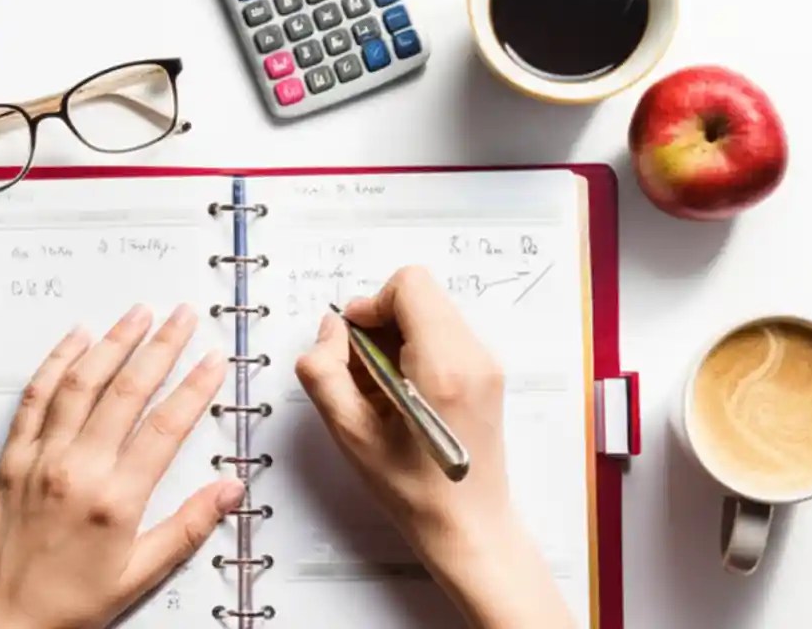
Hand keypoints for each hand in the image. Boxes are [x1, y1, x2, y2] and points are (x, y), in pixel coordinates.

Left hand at [0, 304, 243, 628]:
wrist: (4, 618)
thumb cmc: (71, 602)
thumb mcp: (141, 573)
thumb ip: (188, 526)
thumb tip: (230, 490)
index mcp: (116, 501)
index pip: (166, 427)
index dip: (194, 388)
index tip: (213, 360)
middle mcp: (77, 470)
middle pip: (128, 392)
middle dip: (161, 347)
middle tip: (183, 317)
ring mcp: (41, 458)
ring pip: (81, 383)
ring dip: (113, 343)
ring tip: (139, 314)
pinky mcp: (13, 457)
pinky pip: (35, 397)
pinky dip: (56, 362)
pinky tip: (77, 338)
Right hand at [296, 267, 572, 628]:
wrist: (469, 527)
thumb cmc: (413, 491)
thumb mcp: (350, 433)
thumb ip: (324, 371)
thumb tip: (329, 330)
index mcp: (444, 366)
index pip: (410, 285)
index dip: (370, 304)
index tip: (352, 341)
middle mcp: (474, 356)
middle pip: (419, 296)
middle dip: (380, 323)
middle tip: (361, 371)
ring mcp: (487, 364)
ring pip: (430, 314)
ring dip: (396, 338)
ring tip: (380, 390)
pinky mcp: (487, 374)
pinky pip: (443, 336)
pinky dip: (414, 352)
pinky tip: (400, 396)